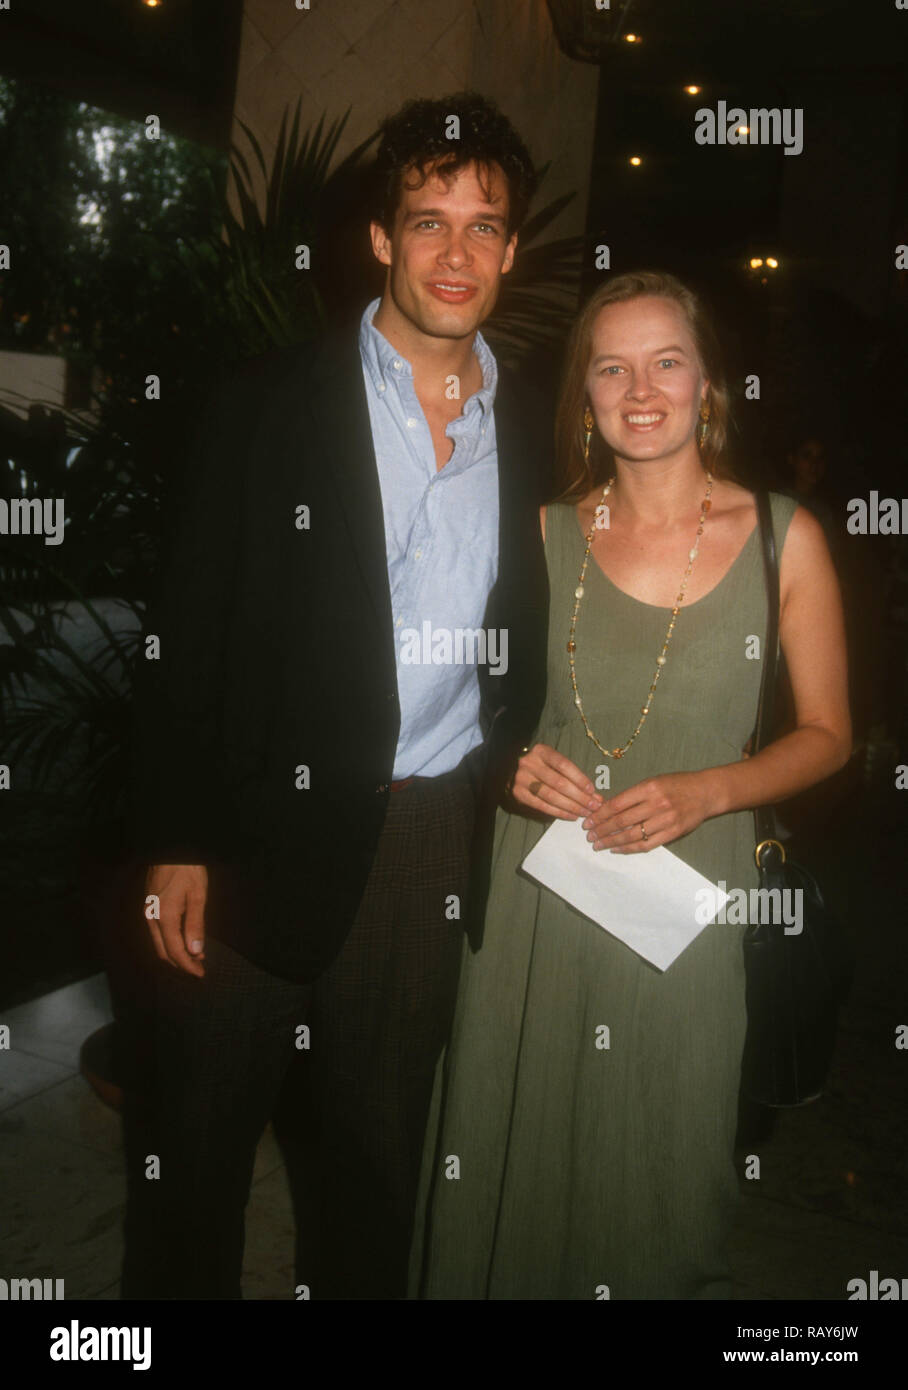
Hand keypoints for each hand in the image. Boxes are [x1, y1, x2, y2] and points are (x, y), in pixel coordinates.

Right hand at [144, 864, 208, 975]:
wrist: (171, 848)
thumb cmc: (188, 869)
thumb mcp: (198, 896)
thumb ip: (196, 925)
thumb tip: (195, 951)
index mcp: (164, 917)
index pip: (175, 951)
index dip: (188, 966)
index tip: (200, 973)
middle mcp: (151, 918)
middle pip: (163, 951)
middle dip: (180, 963)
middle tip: (198, 968)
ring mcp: (147, 912)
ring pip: (158, 943)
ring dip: (174, 953)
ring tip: (194, 956)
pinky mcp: (148, 906)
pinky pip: (156, 932)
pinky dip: (169, 941)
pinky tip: (182, 940)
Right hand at [508, 742, 602, 818]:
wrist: (513, 771)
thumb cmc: (542, 767)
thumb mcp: (554, 763)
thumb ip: (573, 777)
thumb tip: (594, 794)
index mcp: (541, 751)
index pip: (563, 765)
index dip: (580, 778)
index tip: (592, 790)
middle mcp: (529, 763)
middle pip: (559, 783)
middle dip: (579, 796)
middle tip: (593, 805)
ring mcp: (522, 779)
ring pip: (551, 796)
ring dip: (571, 806)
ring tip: (585, 812)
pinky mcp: (519, 794)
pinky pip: (542, 806)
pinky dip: (559, 812)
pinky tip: (571, 815)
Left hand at [581, 771, 717, 852]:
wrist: (706, 793)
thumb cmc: (677, 785)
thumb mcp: (654, 781)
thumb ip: (633, 795)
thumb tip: (607, 809)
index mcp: (649, 788)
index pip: (617, 804)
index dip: (600, 815)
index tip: (588, 821)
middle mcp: (657, 804)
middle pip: (622, 821)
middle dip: (602, 830)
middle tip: (589, 835)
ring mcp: (666, 820)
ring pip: (632, 835)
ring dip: (612, 841)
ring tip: (598, 844)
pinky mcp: (672, 833)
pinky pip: (646, 844)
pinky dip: (629, 848)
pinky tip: (617, 849)